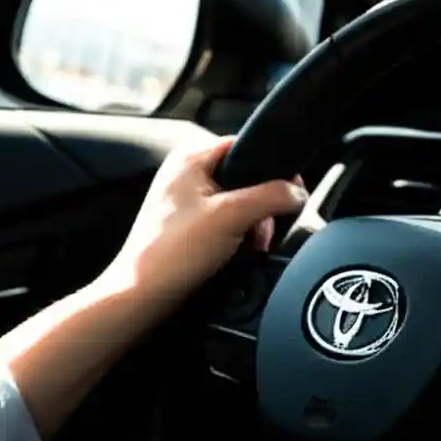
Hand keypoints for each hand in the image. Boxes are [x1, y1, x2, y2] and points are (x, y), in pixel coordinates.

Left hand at [0, 135, 306, 438]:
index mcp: (190, 156)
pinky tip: (238, 250)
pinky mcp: (187, 225)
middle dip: (263, 204)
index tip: (288, 192)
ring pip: (238, 200)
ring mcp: (185, 200)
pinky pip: (226, 219)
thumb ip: (272, 196)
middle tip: (262, 228)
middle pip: (246, 175)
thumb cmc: (172, 253)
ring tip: (250, 243)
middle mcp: (185, 172)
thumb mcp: (233, 216)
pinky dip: (239, 233)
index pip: (246, 145)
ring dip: (253, 222)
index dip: (272, 168)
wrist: (142, 296)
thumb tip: (298, 192)